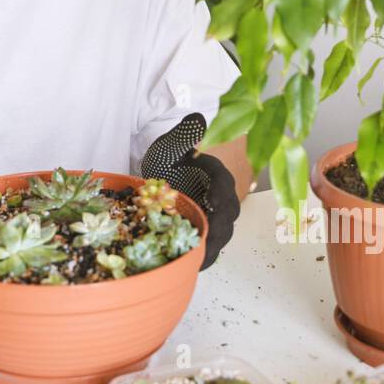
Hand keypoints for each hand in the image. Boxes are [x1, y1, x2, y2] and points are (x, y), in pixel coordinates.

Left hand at [140, 112, 240, 269]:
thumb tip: (198, 119)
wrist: (155, 180)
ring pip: (222, 233)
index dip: (220, 190)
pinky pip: (210, 247)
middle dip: (220, 222)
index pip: (224, 182)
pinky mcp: (203, 232)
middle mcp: (220, 198)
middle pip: (229, 213)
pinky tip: (193, 264)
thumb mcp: (169, 147)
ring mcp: (213, 218)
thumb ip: (184, 135)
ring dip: (214, 244)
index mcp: (216, 175)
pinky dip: (204, 256)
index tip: (211, 199)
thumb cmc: (165, 161)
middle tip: (208, 230)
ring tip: (203, 252)